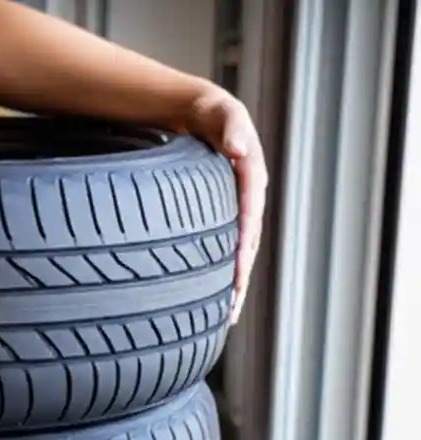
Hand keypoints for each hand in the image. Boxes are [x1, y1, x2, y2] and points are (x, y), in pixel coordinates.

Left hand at [182, 86, 268, 324]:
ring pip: (237, 252)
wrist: (199, 112)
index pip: (248, 220)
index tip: (237, 275)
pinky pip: (222, 247)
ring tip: (225, 317)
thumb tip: (240, 150)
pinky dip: (220, 272)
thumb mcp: (222, 112)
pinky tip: (211, 296)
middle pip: (247, 246)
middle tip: (230, 311)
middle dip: (239, 280)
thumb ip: (231, 129)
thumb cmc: (211, 111)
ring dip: (232, 285)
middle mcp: (246, 199)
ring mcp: (234, 209)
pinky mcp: (219, 215)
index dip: (243, 248)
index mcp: (250, 180)